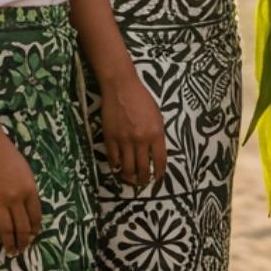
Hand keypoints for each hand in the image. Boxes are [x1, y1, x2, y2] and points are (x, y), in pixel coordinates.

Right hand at [0, 131, 42, 254]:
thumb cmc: (7, 154)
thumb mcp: (25, 171)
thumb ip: (28, 189)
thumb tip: (28, 207)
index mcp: (29, 190)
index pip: (35, 216)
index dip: (35, 229)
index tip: (33, 237)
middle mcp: (16, 199)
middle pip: (22, 227)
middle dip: (23, 241)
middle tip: (21, 250)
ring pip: (5, 229)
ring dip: (8, 243)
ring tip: (9, 251)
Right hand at [99, 68, 167, 186]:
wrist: (122, 88)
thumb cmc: (142, 99)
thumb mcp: (157, 117)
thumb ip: (157, 136)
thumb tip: (155, 154)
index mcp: (156, 134)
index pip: (159, 161)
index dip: (159, 173)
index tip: (157, 178)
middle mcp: (141, 140)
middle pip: (143, 169)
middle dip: (143, 179)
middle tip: (142, 183)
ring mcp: (124, 140)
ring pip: (127, 168)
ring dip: (129, 178)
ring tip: (130, 179)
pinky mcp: (110, 138)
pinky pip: (113, 160)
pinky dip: (116, 167)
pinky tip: (119, 169)